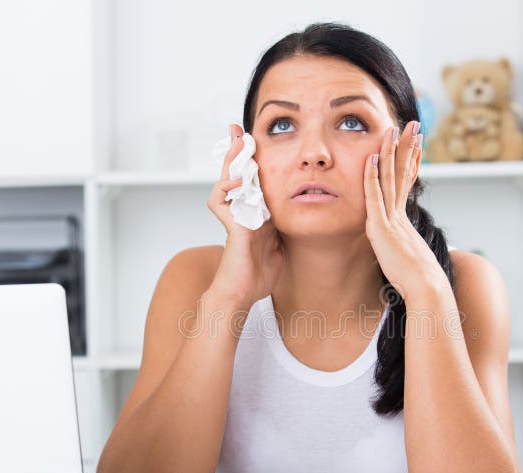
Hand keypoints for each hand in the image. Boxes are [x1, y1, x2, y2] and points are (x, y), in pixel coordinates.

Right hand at [206, 124, 283, 309]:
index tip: (254, 140)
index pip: (253, 180)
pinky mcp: (232, 228)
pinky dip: (227, 191)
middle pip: (236, 174)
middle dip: (237, 151)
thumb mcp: (279, 244)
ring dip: (231, 163)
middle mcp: (241, 211)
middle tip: (237, 129)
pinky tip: (236, 182)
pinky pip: (222, 204)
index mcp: (254, 212)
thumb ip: (284, 227)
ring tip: (238, 143)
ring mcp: (234, 218)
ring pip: (227, 182)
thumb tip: (300, 215)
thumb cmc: (258, 273)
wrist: (242, 293)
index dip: (252, 161)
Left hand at [363, 120, 448, 303]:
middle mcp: (400, 215)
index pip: (407, 185)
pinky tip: (371, 159)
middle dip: (408, 146)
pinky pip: (375, 197)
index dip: (411, 162)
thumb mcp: (406, 262)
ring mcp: (392, 219)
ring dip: (391, 151)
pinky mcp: (381, 228)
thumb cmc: (418, 283)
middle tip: (414, 124)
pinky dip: (372, 177)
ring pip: (391, 178)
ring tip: (393, 128)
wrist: (426, 289)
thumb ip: (400, 253)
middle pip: (404, 173)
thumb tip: (401, 257)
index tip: (415, 145)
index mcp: (404, 222)